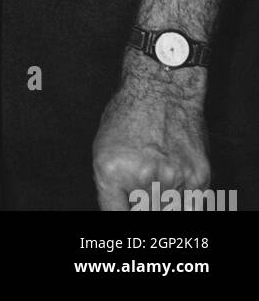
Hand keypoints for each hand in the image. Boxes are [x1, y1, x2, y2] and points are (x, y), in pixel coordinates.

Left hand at [92, 60, 208, 209]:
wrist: (162, 87)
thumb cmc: (129, 112)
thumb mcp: (105, 147)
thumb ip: (112, 187)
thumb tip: (123, 210)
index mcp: (112, 171)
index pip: (115, 215)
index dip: (121, 212)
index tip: (128, 207)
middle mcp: (142, 178)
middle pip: (144, 214)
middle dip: (142, 203)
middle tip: (144, 184)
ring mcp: (173, 179)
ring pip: (168, 210)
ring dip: (164, 200)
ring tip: (160, 173)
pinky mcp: (199, 177)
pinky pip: (190, 205)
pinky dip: (183, 197)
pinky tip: (176, 177)